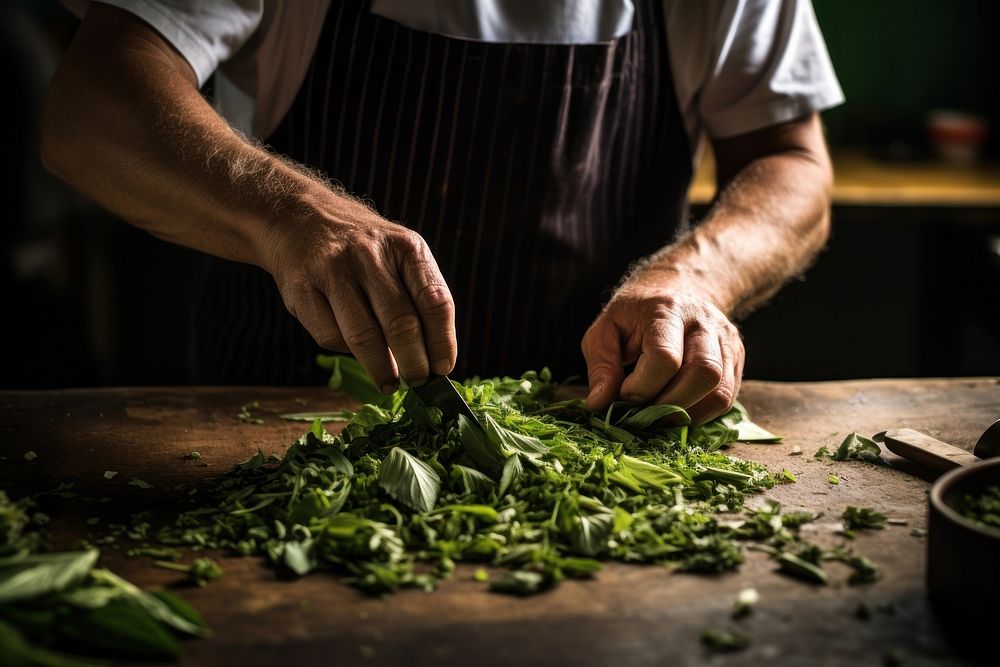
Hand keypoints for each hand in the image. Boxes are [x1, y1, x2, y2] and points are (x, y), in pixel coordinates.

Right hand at [260, 197, 455, 391]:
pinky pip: (329, 336)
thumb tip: (432, 359)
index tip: (443, 369)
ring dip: (381, 369)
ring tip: (389, 382)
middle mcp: (370, 254)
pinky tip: (354, 351)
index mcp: (406, 247)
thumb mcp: (400, 255)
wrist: (302, 218)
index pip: (435, 302)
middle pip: (401, 324)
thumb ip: (418, 298)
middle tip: (418, 382)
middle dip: (414, 363)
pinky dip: (345, 352)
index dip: (443, 342)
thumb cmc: (364, 250)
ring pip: (364, 337)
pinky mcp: (301, 288)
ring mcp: (332, 269)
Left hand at [581, 283, 743, 424]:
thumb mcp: (605, 330)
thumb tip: (598, 404)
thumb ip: (601, 366)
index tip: (625, 393)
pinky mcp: (736, 358)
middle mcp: (704, 323)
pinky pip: (727, 399)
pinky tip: (678, 410)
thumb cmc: (635, 315)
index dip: (643, 387)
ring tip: (660, 414)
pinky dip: (701, 414)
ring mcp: (726, 340)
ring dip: (687, 414)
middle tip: (645, 412)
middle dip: (670, 406)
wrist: (677, 289)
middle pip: (703, 374)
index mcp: (667, 311)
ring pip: (720, 391)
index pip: (666, 357)